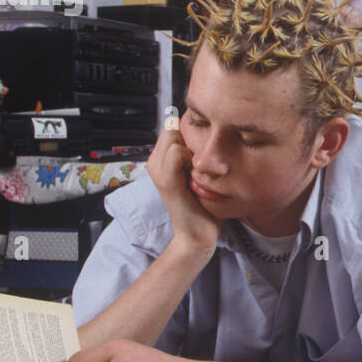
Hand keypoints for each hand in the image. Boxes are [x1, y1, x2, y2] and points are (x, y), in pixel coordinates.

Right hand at [147, 127, 221, 254]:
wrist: (197, 234)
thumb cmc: (203, 204)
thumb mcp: (198, 173)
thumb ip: (196, 153)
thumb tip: (206, 130)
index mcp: (161, 160)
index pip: (173, 126)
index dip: (189, 133)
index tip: (202, 153)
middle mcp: (155, 163)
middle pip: (173, 128)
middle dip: (191, 140)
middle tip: (201, 164)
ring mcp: (158, 171)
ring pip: (173, 137)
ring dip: (192, 149)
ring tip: (199, 171)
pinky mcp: (166, 180)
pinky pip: (176, 152)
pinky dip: (191, 159)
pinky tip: (198, 176)